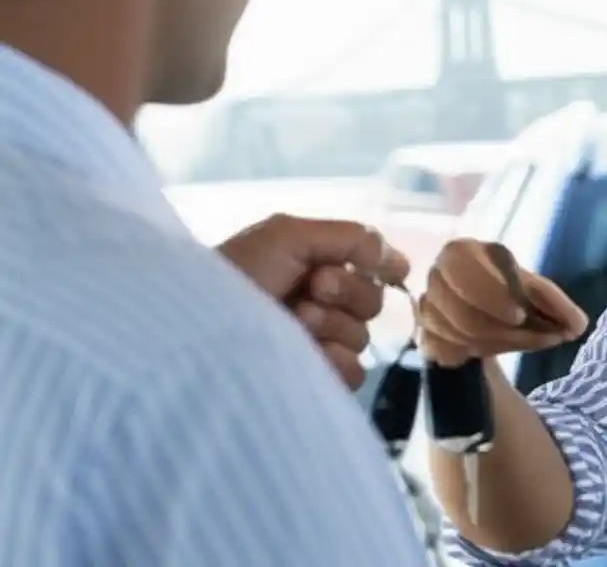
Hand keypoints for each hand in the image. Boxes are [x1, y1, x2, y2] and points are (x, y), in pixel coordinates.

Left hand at [218, 215, 411, 387]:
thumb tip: (401, 262)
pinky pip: (354, 371)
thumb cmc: (237, 272)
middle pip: (373, 301)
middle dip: (346, 292)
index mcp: (313, 267)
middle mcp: (318, 305)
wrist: (196, 328)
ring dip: (333, 325)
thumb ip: (350, 237)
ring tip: (294, 322)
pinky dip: (334, 359)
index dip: (375, 265)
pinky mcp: (314, 381)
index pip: (372, 266)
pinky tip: (306, 354)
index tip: (362, 263)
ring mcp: (316, 346)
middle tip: (310, 289)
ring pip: (361, 336)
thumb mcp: (288, 235)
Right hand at [417, 239, 587, 366]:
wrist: (484, 313)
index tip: (519, 316)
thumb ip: (557, 305)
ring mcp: (427, 309)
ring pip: (458, 336)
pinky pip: (448, 352)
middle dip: (502, 330)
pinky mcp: (425, 337)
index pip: (463, 268)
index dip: (490, 294)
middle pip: (461, 312)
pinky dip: (477, 355)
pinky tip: (497, 349)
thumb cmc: (508, 292)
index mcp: (460, 253)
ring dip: (499, 344)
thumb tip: (576, 326)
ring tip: (528, 342)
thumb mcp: (536, 291)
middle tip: (535, 336)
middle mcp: (436, 277)